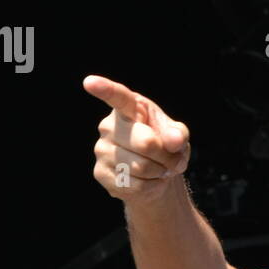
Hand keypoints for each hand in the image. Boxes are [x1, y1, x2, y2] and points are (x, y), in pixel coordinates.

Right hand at [84, 75, 190, 204]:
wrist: (155, 174)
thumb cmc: (165, 146)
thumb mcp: (177, 136)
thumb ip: (178, 134)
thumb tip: (173, 141)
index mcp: (129, 109)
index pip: (118, 97)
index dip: (105, 89)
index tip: (90, 82)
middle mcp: (109, 126)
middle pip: (145, 143)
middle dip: (167, 156)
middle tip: (173, 160)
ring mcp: (101, 150)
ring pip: (141, 167)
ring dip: (160, 173)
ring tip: (160, 170)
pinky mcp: (100, 173)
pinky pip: (135, 186)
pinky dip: (152, 187)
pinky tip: (150, 181)